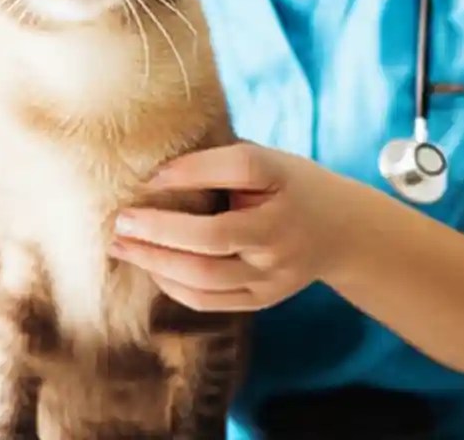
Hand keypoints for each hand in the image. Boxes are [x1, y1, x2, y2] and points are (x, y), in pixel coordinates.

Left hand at [108, 142, 360, 311]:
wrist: (343, 232)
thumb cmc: (288, 186)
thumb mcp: (267, 161)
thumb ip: (219, 162)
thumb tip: (153, 173)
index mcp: (285, 183)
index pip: (240, 169)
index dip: (191, 170)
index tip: (151, 175)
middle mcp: (281, 233)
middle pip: (213, 238)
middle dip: (158, 231)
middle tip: (121, 221)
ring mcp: (274, 274)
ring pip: (205, 278)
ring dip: (155, 262)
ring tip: (121, 247)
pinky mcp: (264, 299)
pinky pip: (208, 300)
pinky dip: (172, 285)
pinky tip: (151, 267)